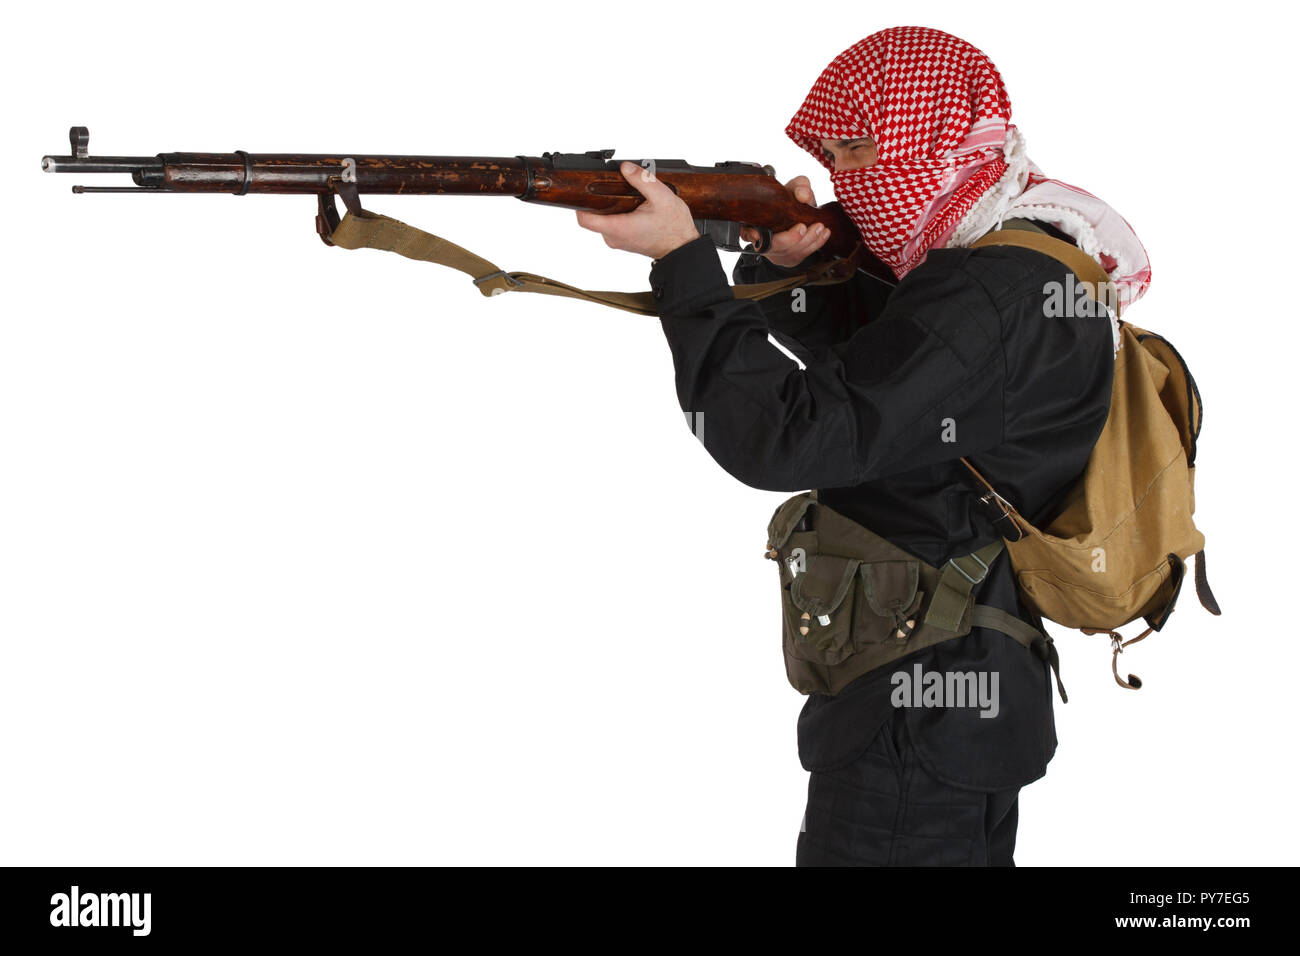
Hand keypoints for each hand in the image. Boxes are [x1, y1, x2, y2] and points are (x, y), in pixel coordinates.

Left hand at [575, 162, 700, 259]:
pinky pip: (613, 225)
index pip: (584, 219)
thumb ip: (641, 179)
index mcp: (619, 228)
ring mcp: (618, 241)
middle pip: (594, 216)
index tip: (586, 191)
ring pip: (604, 220)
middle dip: (602, 200)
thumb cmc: (674, 228)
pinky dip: (619, 214)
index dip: (581, 204)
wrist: (682, 248)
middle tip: (617, 188)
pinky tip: (634, 207)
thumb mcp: (661, 197)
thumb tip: (625, 167)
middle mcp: (614, 237)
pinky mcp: (624, 241)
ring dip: (612, 207)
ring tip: (630, 198)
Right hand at [739, 176, 830, 268]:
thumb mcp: (792, 188)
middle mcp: (763, 241)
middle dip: (790, 239)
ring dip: (808, 240)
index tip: (756, 234)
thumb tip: (803, 195)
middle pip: (774, 246)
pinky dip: (816, 244)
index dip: (749, 235)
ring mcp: (777, 252)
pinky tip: (824, 234)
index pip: (746, 232)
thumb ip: (799, 186)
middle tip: (803, 227)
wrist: (795, 215)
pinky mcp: (791, 258)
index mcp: (756, 224)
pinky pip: (804, 254)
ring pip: (791, 252)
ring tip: (819, 227)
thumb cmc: (789, 201)